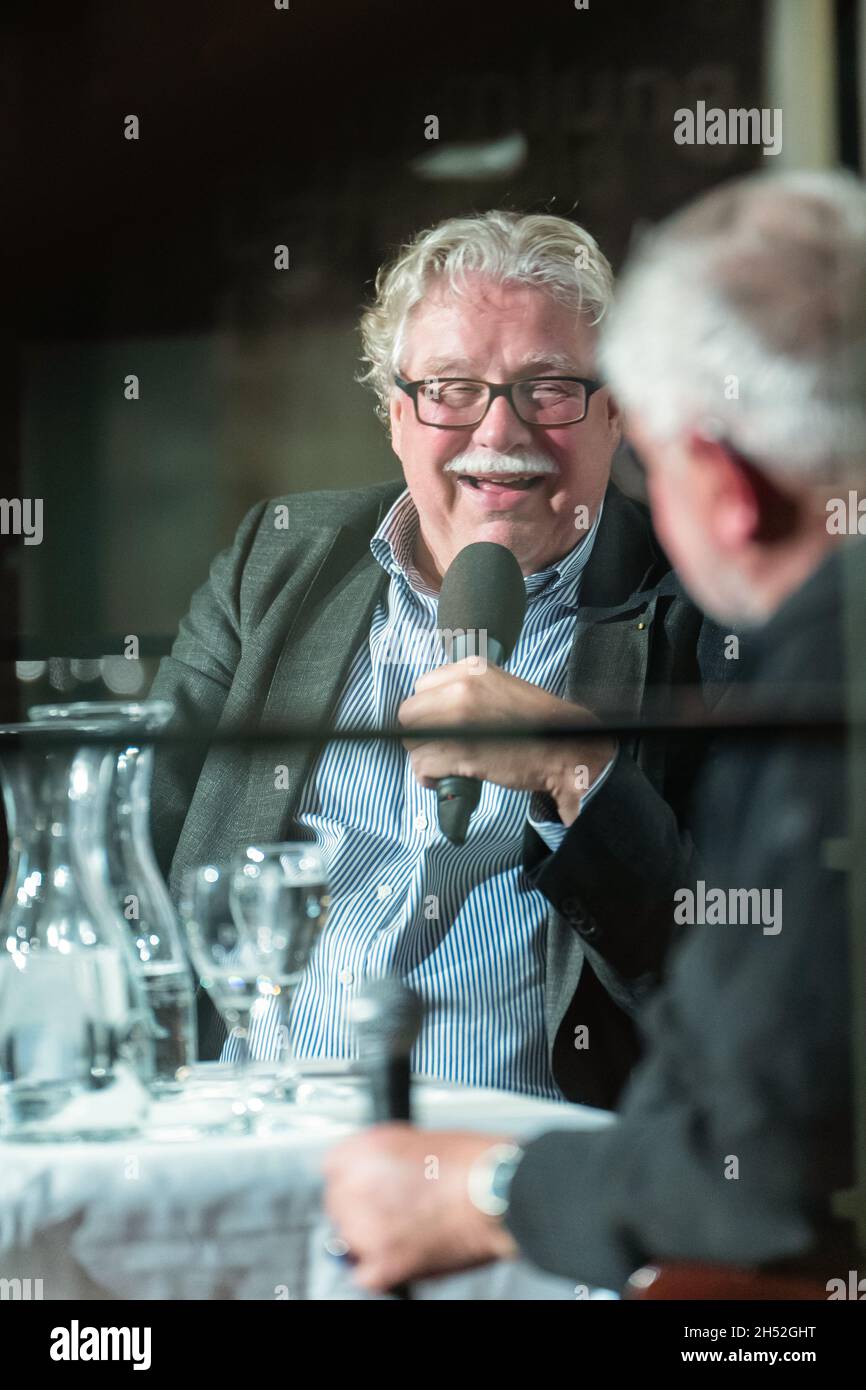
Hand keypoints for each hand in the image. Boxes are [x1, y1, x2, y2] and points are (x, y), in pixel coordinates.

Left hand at [323, 1124, 517, 1291]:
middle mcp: (355, 1187)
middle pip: (338, 1204)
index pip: (333, 1169)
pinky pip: (364, 1274)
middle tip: (393, 1209)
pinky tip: (402, 1255)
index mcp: (361, 1152)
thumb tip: (380, 1172)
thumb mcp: (415, 1140)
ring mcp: (365, 1228)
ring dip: (370, 1237)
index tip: (369, 1186)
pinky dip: (379, 1270)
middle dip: (361, 1208)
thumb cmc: (470, 1162)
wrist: (496, 1190)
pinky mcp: (383, 1264)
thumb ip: (384, 1157)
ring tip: (406, 1229)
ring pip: (349, 1240)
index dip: (355, 1178)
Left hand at [398, 659, 615, 825]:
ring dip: (423, 756)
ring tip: (442, 765)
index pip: (421, 687)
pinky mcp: (459, 753)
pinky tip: (442, 779)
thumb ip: (466, 690)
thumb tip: (433, 709)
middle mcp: (460, 688)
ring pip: (411, 741)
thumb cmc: (537, 724)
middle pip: (409, 714)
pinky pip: (422, 766)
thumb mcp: (500, 687)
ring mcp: (457, 720)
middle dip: (419, 733)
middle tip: (439, 746)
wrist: (568, 750)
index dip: (428, 710)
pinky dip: (427, 777)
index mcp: (470, 669)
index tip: (440, 724)